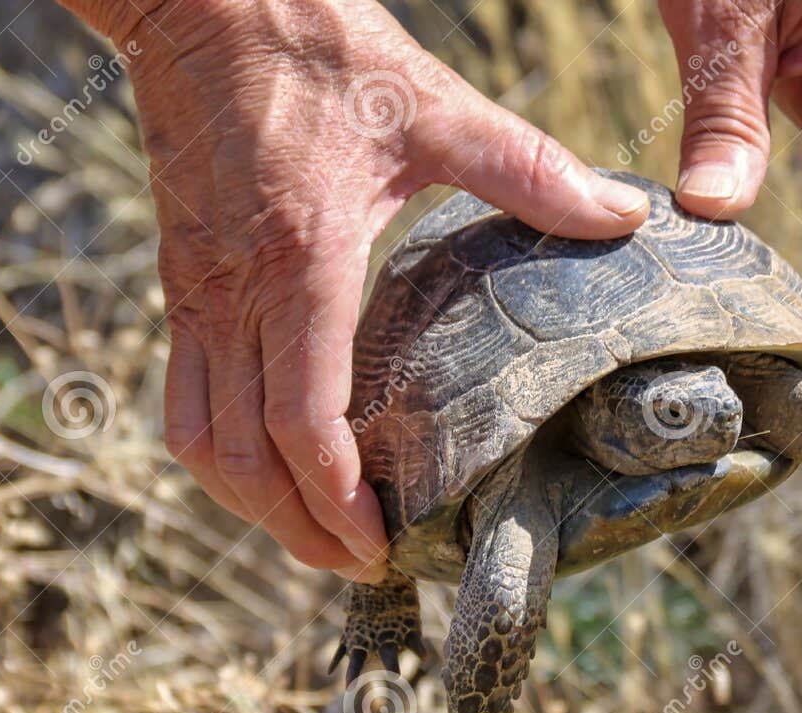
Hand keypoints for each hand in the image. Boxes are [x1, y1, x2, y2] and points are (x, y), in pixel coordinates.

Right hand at [64, 0, 649, 579]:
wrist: (201, 5)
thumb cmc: (318, 51)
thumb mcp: (434, 107)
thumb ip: (528, 170)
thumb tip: (623, 217)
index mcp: (300, 262)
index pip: (301, 420)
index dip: (335, 497)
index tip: (379, 543)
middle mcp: (234, 295)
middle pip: (248, 459)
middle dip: (300, 529)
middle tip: (360, 566)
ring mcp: (194, 296)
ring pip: (201, 443)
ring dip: (251, 506)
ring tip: (313, 538)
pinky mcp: (178, 287)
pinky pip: (180, 402)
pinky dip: (216, 458)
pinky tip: (260, 473)